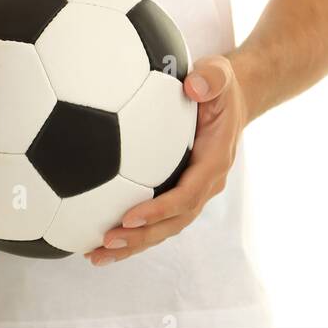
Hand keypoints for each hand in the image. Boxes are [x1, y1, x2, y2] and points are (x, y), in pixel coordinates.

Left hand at [86, 55, 247, 264]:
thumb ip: (211, 78)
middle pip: (173, 222)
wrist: (232, 99)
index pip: (187, 194)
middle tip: (106, 243)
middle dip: (141, 237)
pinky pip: (158, 216)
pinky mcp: (179, 189)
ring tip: (96, 254)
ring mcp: (193, 191)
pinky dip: (133, 230)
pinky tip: (100, 236)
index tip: (130, 216)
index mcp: (214, 162)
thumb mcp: (220, 74)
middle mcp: (205, 184)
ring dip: (133, 244)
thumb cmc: (220, 85)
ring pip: (164, 227)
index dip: (160, 209)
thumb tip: (193, 85)